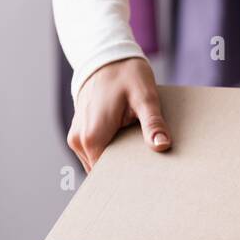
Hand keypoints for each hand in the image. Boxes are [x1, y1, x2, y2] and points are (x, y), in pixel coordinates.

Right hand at [68, 58, 170, 172]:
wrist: (106, 56)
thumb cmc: (126, 74)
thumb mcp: (145, 97)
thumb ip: (152, 123)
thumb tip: (162, 145)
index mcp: (92, 138)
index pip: (107, 177)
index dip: (128, 180)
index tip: (148, 183)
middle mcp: (79, 142)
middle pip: (103, 172)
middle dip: (124, 174)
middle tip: (150, 174)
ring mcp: (76, 138)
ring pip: (98, 164)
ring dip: (118, 163)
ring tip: (140, 159)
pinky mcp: (80, 133)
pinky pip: (95, 153)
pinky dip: (112, 154)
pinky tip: (129, 148)